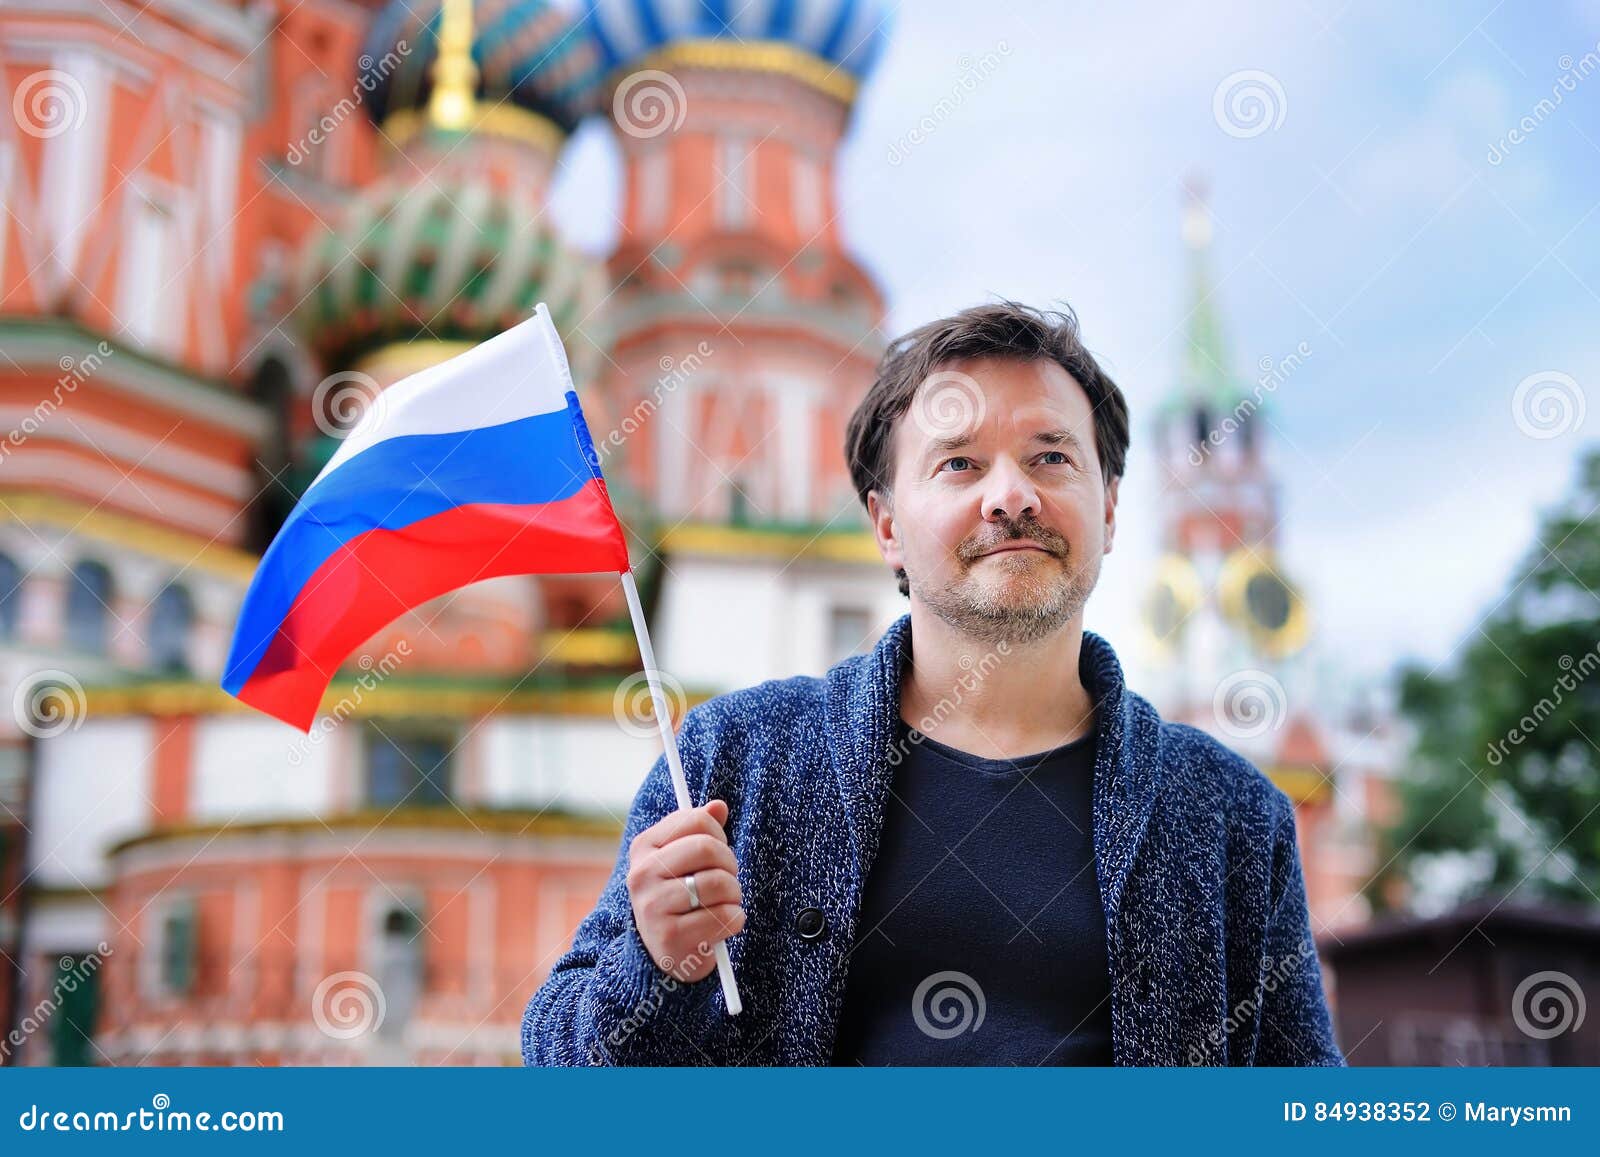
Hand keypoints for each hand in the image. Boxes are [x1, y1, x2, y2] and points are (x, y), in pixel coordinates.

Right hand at [626, 799, 745, 981]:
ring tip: (724, 904)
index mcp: (644, 847)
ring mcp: (652, 906)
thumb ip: (700, 831)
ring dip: (734, 895)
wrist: (662, 954)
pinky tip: (722, 925)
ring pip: (719, 883)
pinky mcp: (670, 937)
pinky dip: (735, 920)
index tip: (715, 855)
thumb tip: (718, 806)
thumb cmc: (679, 898)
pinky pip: (724, 916)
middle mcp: (642, 873)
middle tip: (727, 880)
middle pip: (708, 848)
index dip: (719, 836)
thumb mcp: (683, 861)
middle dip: (730, 865)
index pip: (698, 820)